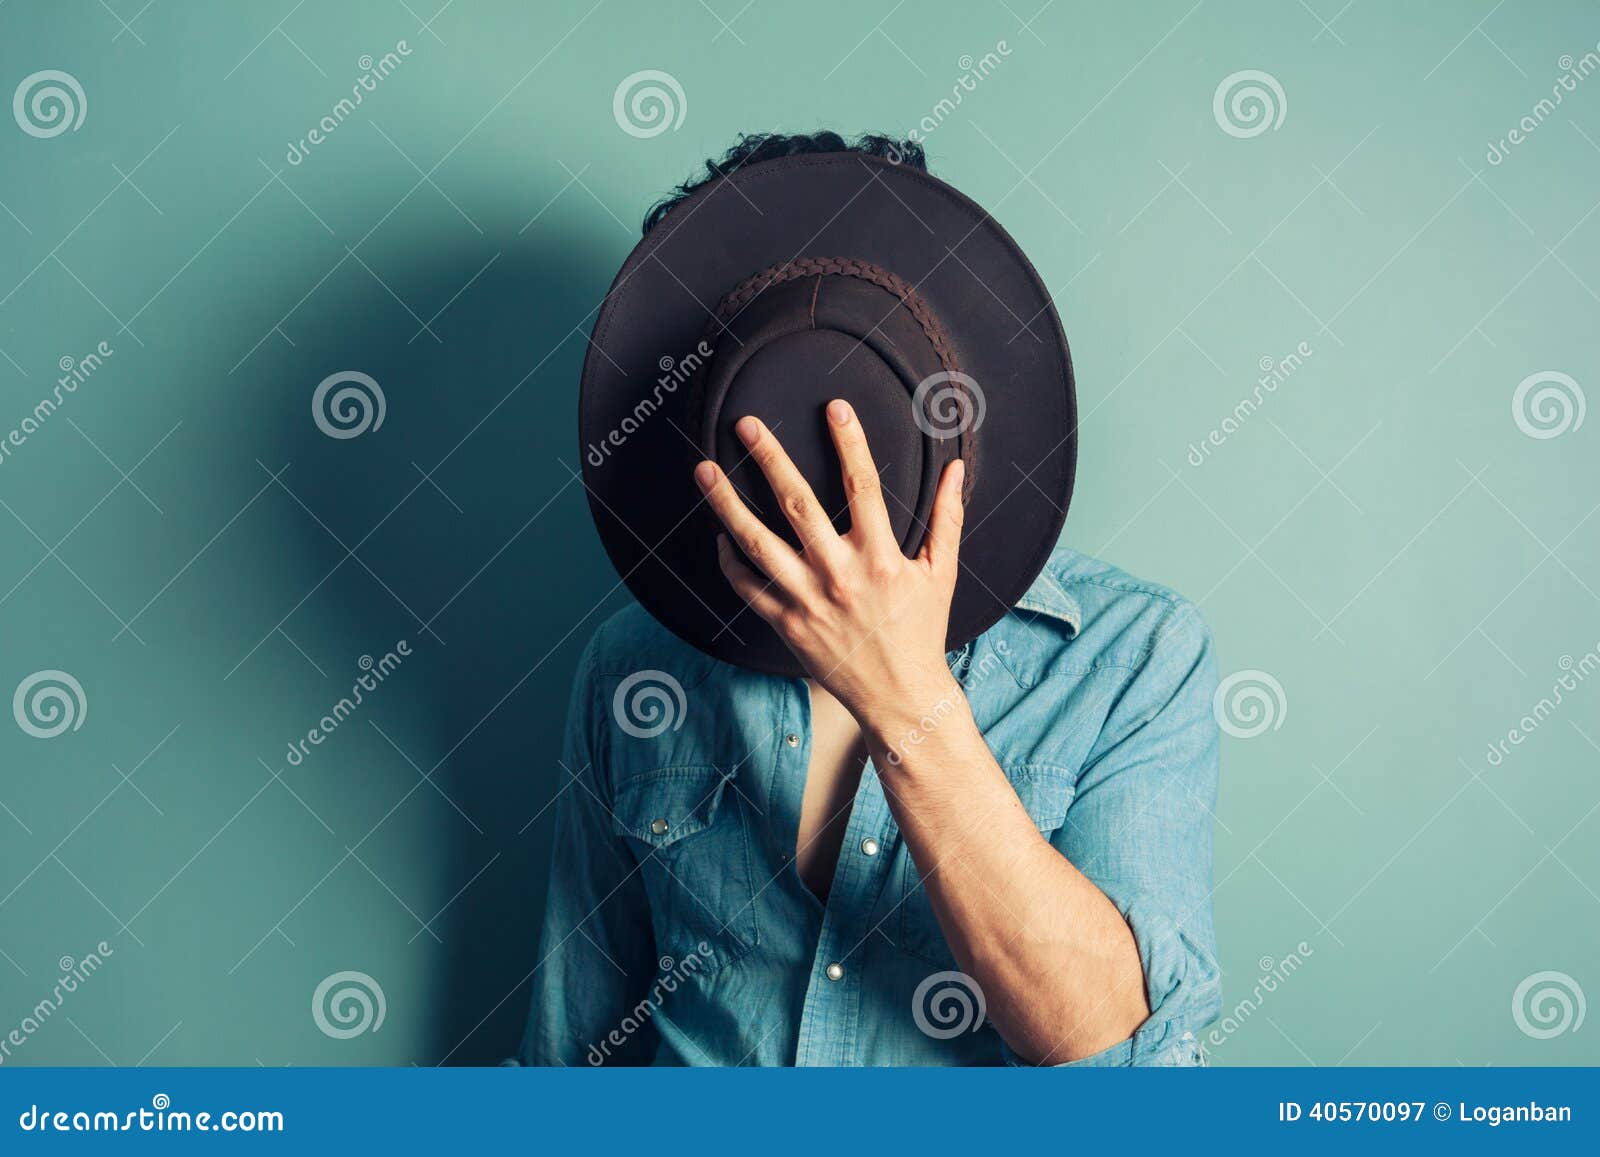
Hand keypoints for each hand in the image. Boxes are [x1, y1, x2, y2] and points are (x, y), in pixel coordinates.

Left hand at [694, 399, 965, 730]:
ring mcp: (807, 600)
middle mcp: (839, 574)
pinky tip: (721, 536)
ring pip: (756, 543)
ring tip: (704, 471)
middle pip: (796, 505)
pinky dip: (730, 560)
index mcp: (880, 557)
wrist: (900, 696)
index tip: (834, 407)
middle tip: (745, 423)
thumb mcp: (942, 572)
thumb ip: (946, 516)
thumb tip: (955, 467)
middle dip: (769, 458)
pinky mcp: (786, 624)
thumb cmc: (921, 630)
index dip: (850, 443)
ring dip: (726, 504)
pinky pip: (747, 587)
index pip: (862, 486)